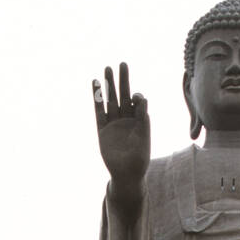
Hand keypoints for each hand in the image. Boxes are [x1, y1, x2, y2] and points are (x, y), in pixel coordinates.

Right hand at [92, 62, 150, 206]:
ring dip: (109, 85)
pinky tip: (95, 84)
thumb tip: (142, 102)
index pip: (138, 102)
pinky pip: (99, 111)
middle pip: (124, 95)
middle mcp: (126, 120)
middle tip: (122, 64)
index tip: (137, 97)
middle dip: (123, 80)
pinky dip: (97, 98)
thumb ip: (143, 120)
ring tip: (107, 68)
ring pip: (111, 100)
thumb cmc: (139, 160)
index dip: (138, 96)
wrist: (126, 175)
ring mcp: (114, 123)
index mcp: (139, 121)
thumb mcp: (145, 139)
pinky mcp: (102, 129)